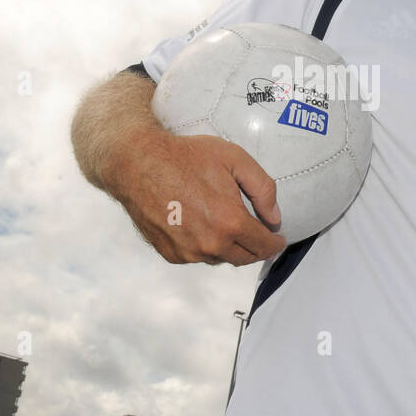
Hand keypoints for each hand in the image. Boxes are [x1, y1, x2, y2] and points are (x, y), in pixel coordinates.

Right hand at [111, 131, 286, 265]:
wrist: (138, 163)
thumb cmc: (186, 157)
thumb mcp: (234, 158)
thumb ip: (263, 189)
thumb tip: (274, 217)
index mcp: (230, 223)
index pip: (264, 246)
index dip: (275, 243)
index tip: (277, 238)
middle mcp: (210, 244)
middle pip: (244, 258)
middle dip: (255, 248)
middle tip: (258, 234)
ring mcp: (188, 253)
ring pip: (220, 258)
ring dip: (228, 247)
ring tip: (226, 225)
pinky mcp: (171, 254)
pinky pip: (197, 256)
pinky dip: (204, 246)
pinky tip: (200, 225)